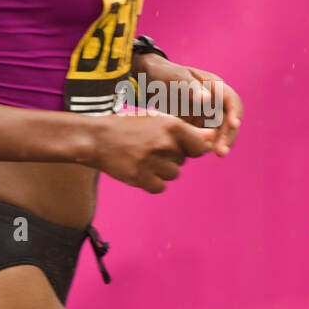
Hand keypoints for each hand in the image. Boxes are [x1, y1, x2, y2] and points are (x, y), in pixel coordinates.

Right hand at [90, 112, 217, 193]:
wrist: (96, 138)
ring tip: (143, 158)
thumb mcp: (157, 121)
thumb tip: (212, 138)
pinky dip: (151, 182)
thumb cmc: (129, 127)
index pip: (200, 147)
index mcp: (172, 126)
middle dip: (171, 157)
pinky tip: (138, 170)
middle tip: (149, 148)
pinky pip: (159, 187)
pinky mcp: (140, 178)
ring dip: (161, 170)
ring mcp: (152, 162)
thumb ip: (186, 130)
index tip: (179, 146)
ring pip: (173, 174)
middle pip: (184, 161)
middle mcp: (164, 143)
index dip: (192, 149)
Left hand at [134, 54, 241, 156]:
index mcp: (215, 88)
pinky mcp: (196, 126)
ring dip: (221, 143)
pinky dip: (206, 145)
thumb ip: (191, 89)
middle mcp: (215, 103)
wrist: (150, 83)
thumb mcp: (177, 79)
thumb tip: (207, 100)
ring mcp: (206, 116)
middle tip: (223, 150)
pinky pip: (205, 137)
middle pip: (228, 121)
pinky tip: (201, 152)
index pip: (232, 101)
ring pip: (219, 132)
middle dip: (229, 135)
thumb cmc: (166, 75)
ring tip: (219, 153)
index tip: (233, 125)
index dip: (235, 113)